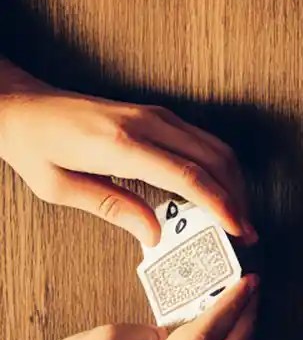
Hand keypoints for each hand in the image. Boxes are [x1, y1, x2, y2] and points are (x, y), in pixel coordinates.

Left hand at [0, 86, 253, 246]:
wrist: (21, 105)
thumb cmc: (34, 144)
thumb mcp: (60, 187)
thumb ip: (112, 208)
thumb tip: (153, 234)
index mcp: (120, 145)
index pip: (187, 175)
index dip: (219, 204)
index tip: (237, 229)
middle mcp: (145, 124)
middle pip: (214, 160)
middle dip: (237, 199)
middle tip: (244, 233)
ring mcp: (155, 115)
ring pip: (215, 148)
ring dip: (233, 184)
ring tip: (237, 217)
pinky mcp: (157, 115)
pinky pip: (203, 141)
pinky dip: (219, 169)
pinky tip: (218, 192)